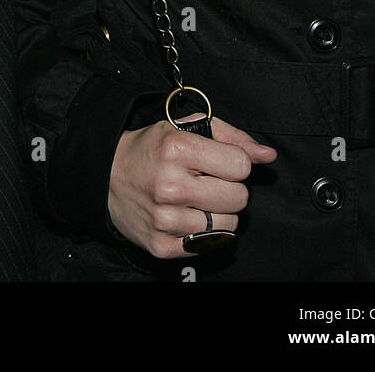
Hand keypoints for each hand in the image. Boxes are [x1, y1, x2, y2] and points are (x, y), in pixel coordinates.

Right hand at [108, 115, 276, 258]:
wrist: (107, 177)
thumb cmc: (152, 149)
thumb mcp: (186, 128)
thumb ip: (232, 138)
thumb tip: (268, 156)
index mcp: (177, 149)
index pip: (241, 166)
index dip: (234, 163)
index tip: (218, 162)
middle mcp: (170, 185)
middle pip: (239, 198)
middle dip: (229, 188)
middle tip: (207, 180)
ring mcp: (165, 219)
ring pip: (229, 225)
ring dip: (219, 211)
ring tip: (196, 198)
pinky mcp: (162, 245)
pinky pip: (210, 245)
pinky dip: (205, 233)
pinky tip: (187, 216)